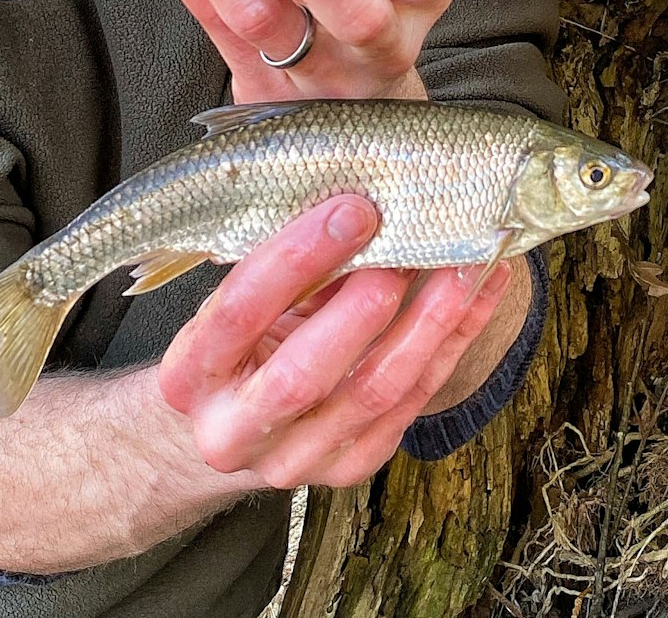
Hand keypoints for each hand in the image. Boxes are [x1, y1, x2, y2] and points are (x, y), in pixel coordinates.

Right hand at [157, 195, 510, 489]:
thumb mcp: (236, 300)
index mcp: (189, 373)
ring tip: (462, 267)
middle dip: (363, 304)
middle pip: (303, 372)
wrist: (234, 423)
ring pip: (371, 393)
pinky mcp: (346, 470)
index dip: (297, 257)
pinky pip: (410, 406)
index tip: (351, 210)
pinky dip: (451, 345)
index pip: (239, 310)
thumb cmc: (239, 339)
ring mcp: (291, 462)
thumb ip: (281, 264)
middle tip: (409, 245)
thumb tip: (351, 197)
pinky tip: (478, 296)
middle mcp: (232, 430)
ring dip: (426, 324)